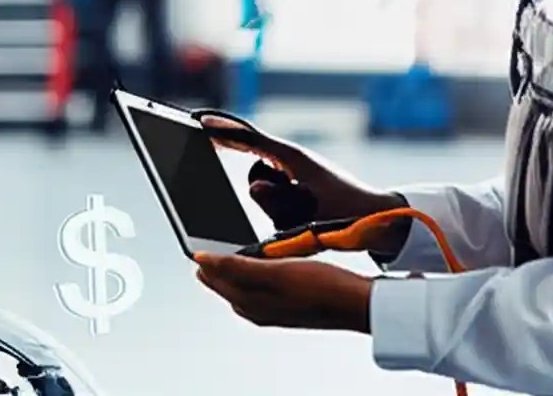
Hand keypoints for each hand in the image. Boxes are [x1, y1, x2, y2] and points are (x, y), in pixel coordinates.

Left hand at [194, 252, 372, 332]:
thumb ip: (235, 267)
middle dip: (216, 265)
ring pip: (243, 285)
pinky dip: (256, 271)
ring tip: (229, 251)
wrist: (357, 303)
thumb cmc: (320, 288)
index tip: (195, 243)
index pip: (213, 278)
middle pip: (226, 283)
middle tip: (208, 244)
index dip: (204, 260)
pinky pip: (263, 285)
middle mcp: (258, 308)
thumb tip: (201, 261)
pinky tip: (264, 262)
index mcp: (248, 303)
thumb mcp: (272, 272)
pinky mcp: (291, 302)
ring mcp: (274, 307)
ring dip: (235, 267)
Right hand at [199, 114, 409, 254]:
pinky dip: (285, 212)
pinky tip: (307, 217)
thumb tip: (251, 182)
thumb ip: (274, 191)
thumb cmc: (347, 206)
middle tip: (296, 203)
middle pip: (252, 174)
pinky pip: (276, 202)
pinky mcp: (298, 194)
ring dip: (279, 207)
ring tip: (309, 213)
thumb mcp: (307, 197)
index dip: (220, 129)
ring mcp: (293, 179)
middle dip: (266, 193)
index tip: (197, 121)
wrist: (378, 220)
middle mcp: (289, 163)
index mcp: (290, 155)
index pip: (245, 136)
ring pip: (262, 191)